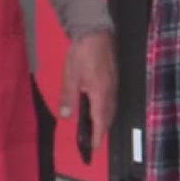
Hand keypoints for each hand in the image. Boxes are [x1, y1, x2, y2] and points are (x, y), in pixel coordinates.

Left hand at [60, 30, 116, 152]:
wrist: (96, 32)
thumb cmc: (82, 54)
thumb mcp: (70, 76)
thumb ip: (69, 97)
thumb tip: (66, 116)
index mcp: (100, 94)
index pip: (100, 122)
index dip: (96, 136)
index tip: (93, 148)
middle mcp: (110, 92)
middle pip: (108, 117)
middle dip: (102, 130)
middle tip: (93, 141)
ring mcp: (114, 84)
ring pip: (111, 108)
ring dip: (105, 120)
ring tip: (96, 127)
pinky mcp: (113, 77)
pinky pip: (111, 100)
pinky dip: (106, 109)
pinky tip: (99, 108)